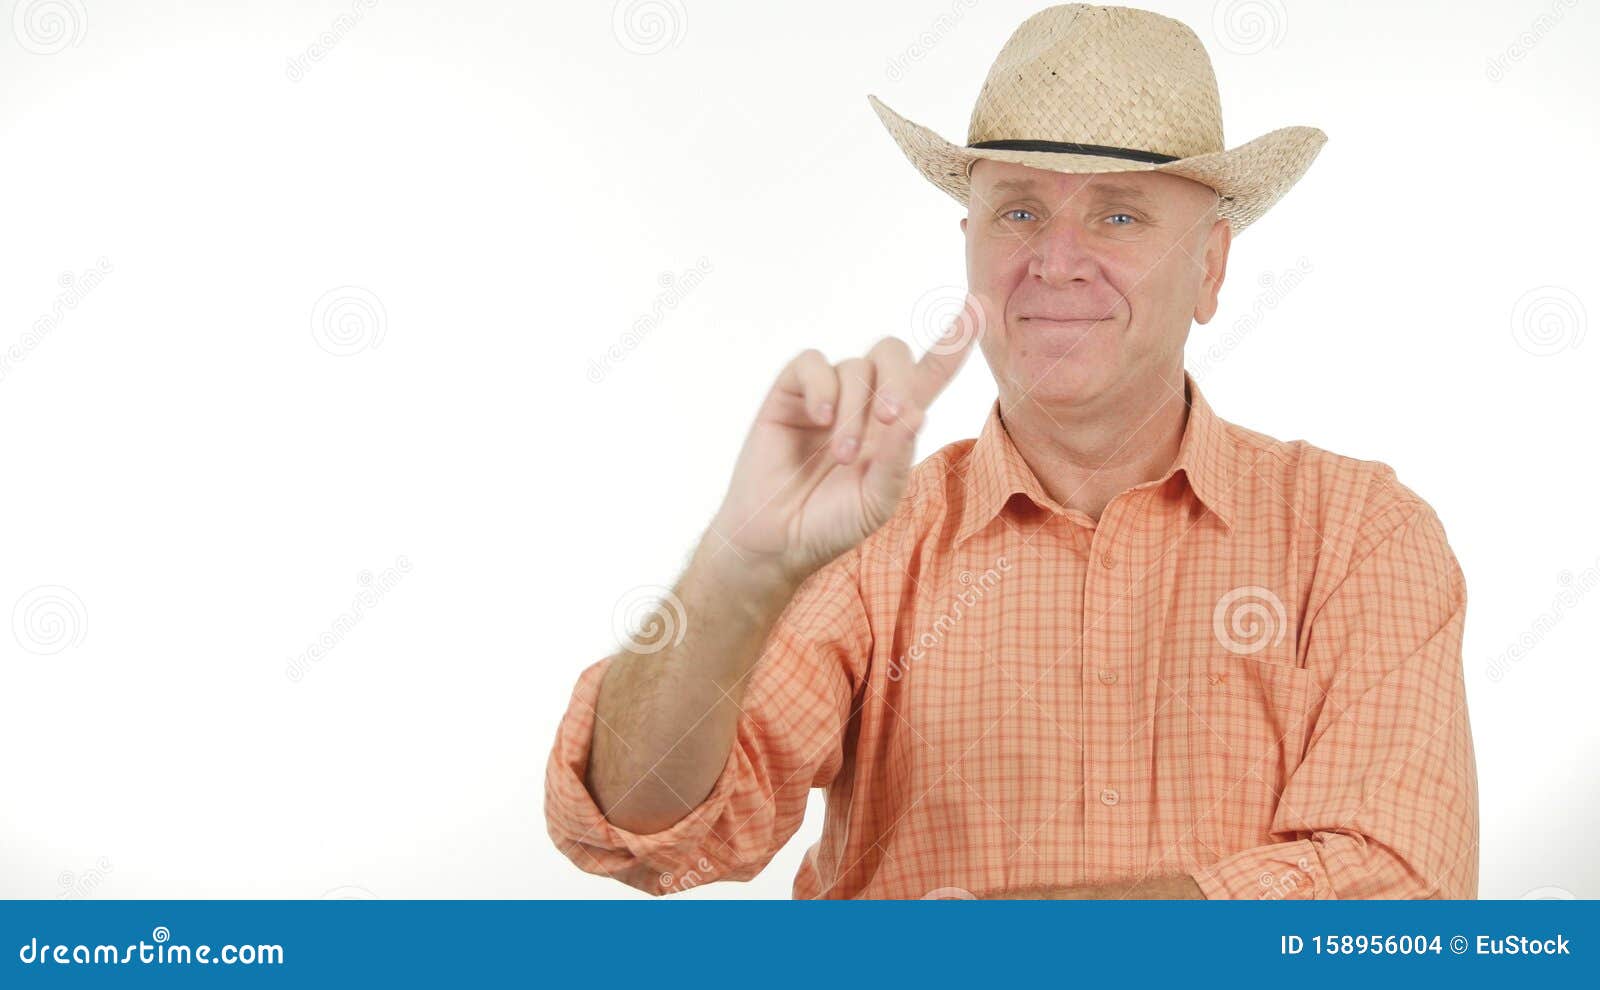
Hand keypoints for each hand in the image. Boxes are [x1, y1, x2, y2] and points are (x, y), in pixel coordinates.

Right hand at [709, 303, 982, 583]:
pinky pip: (812, 363)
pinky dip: (821, 387)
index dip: (954, 339)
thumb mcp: (877, 501)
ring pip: (856, 366)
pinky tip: (820, 420)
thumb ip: (897, 460)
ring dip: (855, 409)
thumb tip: (916, 414)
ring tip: (842, 457)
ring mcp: (828, 394)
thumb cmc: (832, 524)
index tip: (979, 305)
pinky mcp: (790, 393)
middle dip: (899, 381)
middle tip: (890, 419)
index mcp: (897, 423)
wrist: (777, 540)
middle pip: (894, 354)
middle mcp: (865, 400)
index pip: (932, 371)